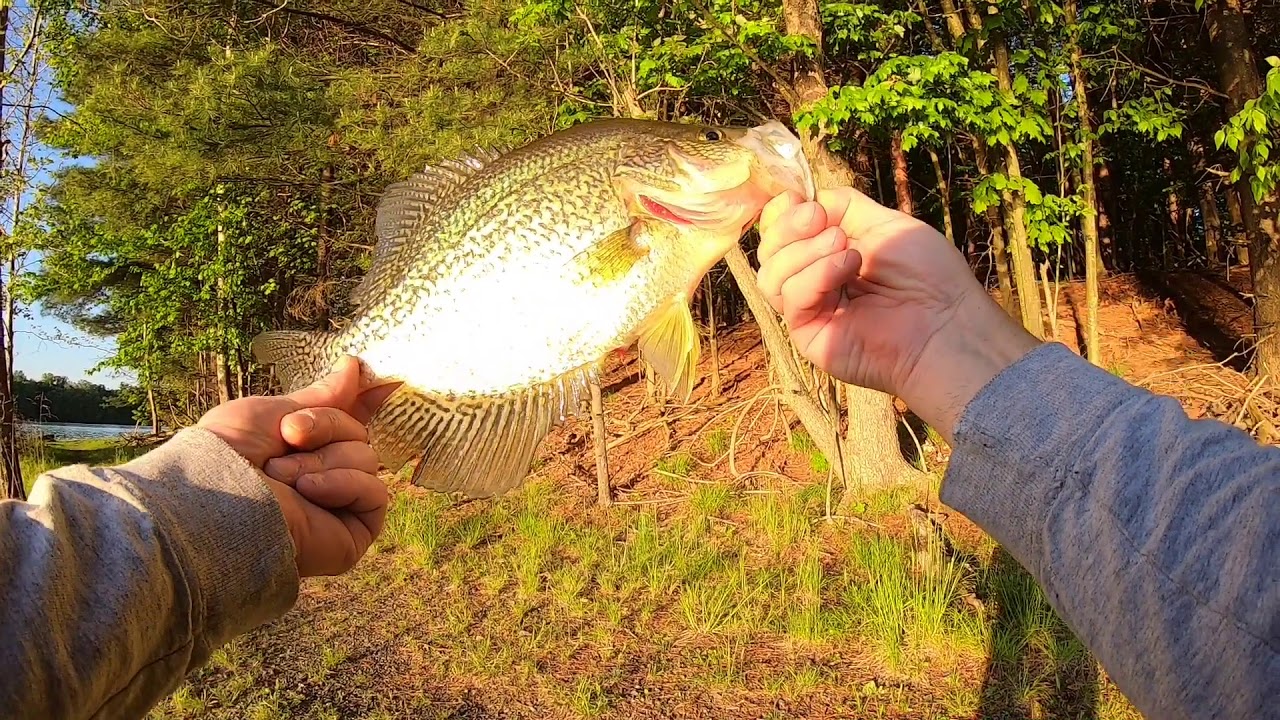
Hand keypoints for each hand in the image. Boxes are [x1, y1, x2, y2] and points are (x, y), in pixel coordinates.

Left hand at [196, 356, 394, 576]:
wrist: (220, 501)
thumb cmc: (230, 455)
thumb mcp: (272, 412)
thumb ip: (320, 397)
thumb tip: (353, 366)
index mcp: (303, 450)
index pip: (346, 422)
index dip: (362, 401)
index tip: (373, 376)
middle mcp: (324, 476)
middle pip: (358, 434)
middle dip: (325, 428)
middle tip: (289, 437)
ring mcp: (341, 505)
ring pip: (366, 459)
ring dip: (324, 461)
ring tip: (286, 477)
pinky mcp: (355, 530)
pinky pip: (375, 491)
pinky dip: (344, 484)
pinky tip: (310, 492)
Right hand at [755, 187, 1039, 441]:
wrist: (946, 324)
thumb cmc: (929, 277)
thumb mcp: (886, 225)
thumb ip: (845, 207)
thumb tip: (810, 198)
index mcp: (828, 255)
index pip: (781, 232)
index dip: (782, 213)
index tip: (801, 200)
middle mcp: (813, 281)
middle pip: (768, 250)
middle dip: (788, 227)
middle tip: (820, 220)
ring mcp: (809, 310)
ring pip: (770, 274)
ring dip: (804, 251)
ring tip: (847, 249)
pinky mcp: (808, 334)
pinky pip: (790, 297)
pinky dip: (815, 274)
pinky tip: (847, 266)